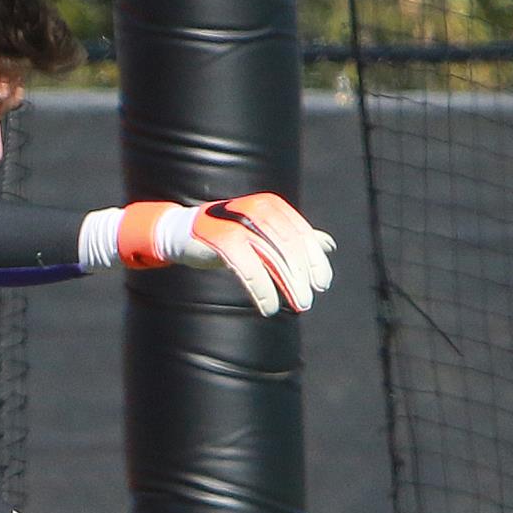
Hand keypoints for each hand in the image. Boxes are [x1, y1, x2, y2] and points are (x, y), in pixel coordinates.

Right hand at [116, 193, 334, 315]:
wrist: (184, 234)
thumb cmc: (228, 235)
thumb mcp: (265, 234)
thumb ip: (295, 237)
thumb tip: (329, 244)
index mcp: (271, 205)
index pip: (301, 234)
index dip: (315, 260)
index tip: (322, 284)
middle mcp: (256, 209)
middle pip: (289, 246)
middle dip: (302, 276)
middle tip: (307, 302)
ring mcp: (238, 223)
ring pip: (272, 257)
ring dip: (286, 286)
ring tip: (295, 306)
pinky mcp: (222, 240)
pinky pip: (249, 268)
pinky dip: (262, 290)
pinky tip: (269, 307)